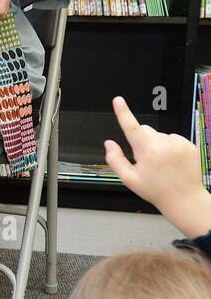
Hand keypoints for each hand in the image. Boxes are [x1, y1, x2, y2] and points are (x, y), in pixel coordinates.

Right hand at [104, 96, 210, 236]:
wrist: (184, 198)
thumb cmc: (156, 190)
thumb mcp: (129, 179)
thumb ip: (115, 159)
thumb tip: (109, 143)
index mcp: (147, 151)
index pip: (131, 127)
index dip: (123, 112)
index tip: (118, 100)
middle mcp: (164, 143)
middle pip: (145, 130)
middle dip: (141, 141)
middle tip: (145, 161)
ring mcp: (179, 143)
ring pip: (159, 135)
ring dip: (156, 144)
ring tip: (161, 164)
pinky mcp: (189, 144)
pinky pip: (173, 138)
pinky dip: (169, 146)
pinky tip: (171, 161)